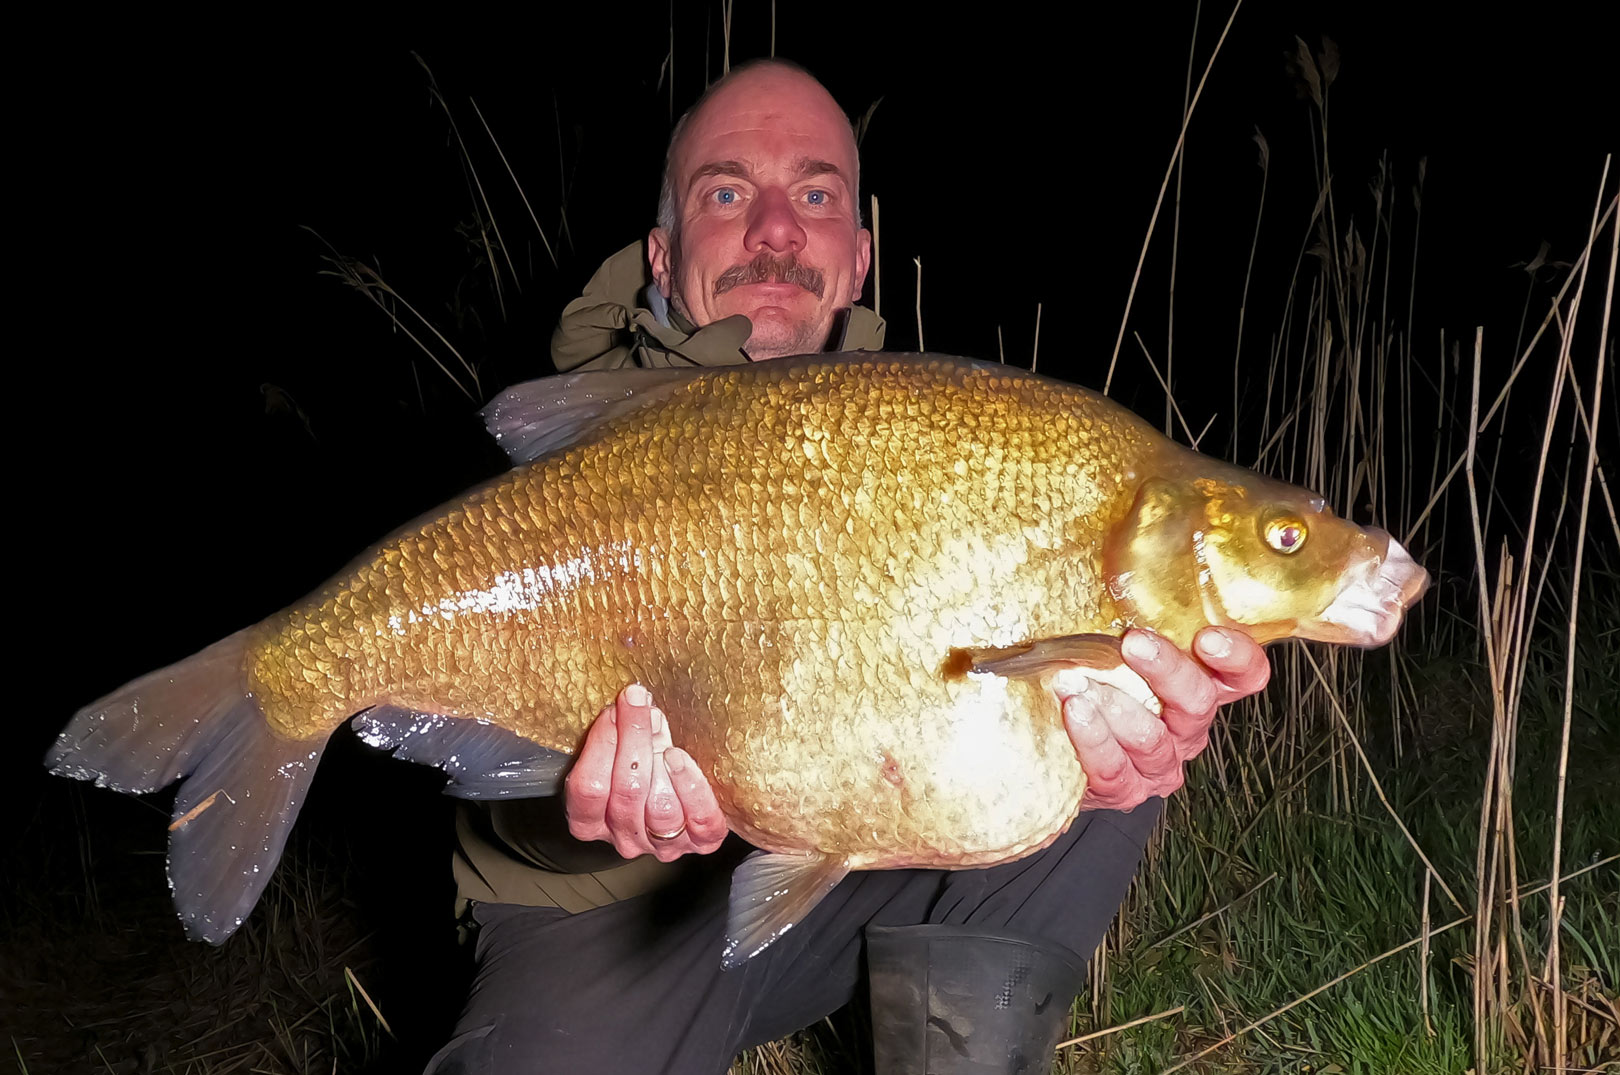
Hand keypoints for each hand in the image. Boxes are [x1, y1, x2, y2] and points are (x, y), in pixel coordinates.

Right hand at [564, 683, 728, 860]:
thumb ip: (623, 734)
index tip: (614, 710)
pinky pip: (699, 819)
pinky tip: (680, 758)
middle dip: (633, 739)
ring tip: (660, 727)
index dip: (600, 745)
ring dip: (660, 758)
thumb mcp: (622, 753)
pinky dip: (691, 786)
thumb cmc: (644, 770)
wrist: (683, 803)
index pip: (587, 789)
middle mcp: (624, 838)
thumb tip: (636, 700)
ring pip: (660, 808)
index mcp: (591, 821)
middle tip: (640, 705)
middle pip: (626, 792)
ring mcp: (662, 844)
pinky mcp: (700, 842)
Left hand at [1064, 627, 1269, 811]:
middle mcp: (1188, 726)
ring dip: (1119, 711)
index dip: (1237, 657)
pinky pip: (1115, 771)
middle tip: (1134, 643)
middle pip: (1199, 702)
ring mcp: (1159, 763)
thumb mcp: (1109, 639)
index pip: (1243, 674)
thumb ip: (1117, 607)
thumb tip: (1101, 545)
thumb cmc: (1090, 674)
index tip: (1208, 636)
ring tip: (1081, 686)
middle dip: (1168, 671)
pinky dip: (1093, 741)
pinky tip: (1074, 713)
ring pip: (1154, 741)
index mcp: (1199, 684)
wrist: (1054, 744)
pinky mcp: (1124, 790)